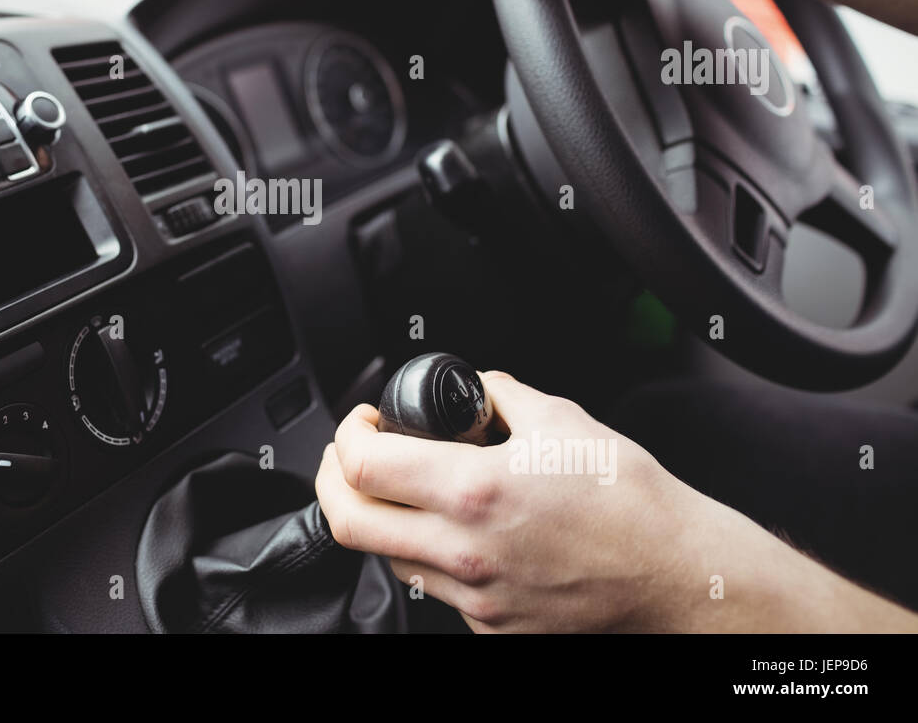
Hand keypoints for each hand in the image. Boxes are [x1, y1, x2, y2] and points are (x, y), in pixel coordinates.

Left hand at [314, 370, 914, 632]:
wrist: (678, 574)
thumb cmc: (633, 503)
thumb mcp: (565, 421)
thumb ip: (505, 396)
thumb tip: (479, 386)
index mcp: (475, 492)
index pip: (364, 467)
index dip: (350, 435)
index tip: (365, 422)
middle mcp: (464, 552)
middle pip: (349, 523)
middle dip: (333, 481)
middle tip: (351, 455)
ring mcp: (475, 597)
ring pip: (387, 559)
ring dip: (379, 519)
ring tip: (402, 490)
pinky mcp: (492, 626)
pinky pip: (433, 590)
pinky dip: (427, 556)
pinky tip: (452, 532)